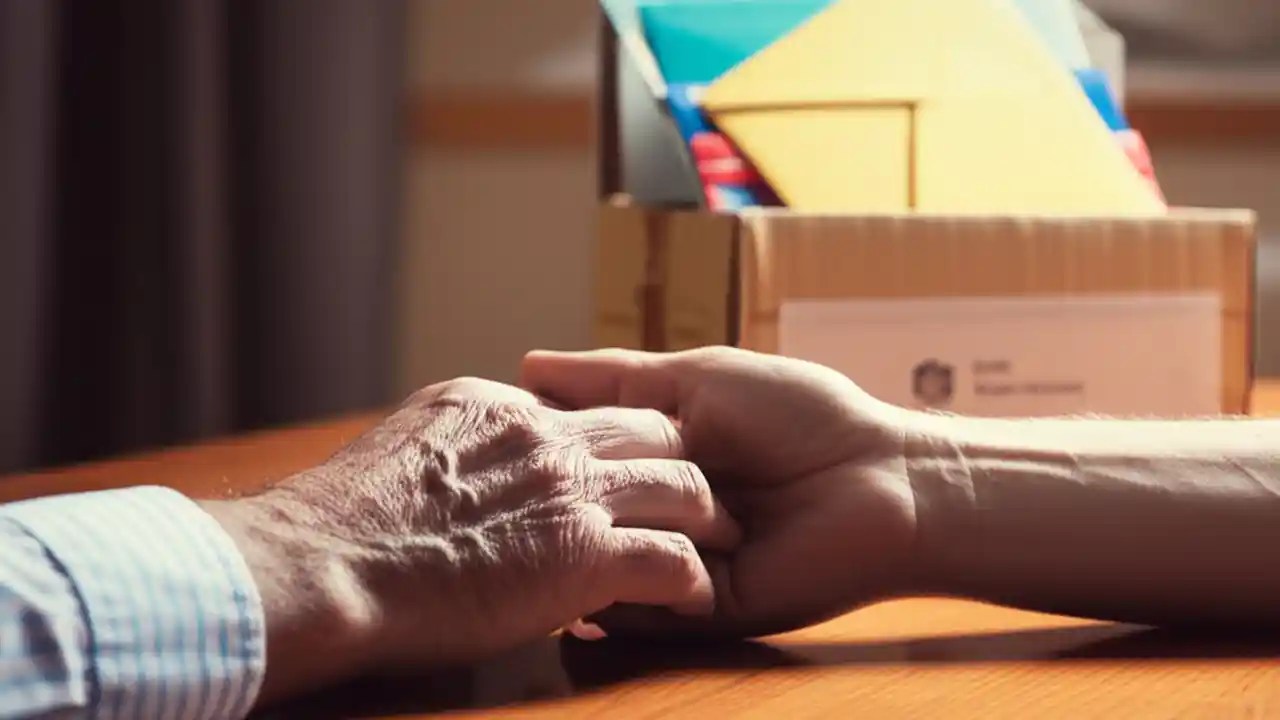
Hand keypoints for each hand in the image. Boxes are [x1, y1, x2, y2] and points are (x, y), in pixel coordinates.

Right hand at [202, 377, 738, 702]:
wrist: (324, 562)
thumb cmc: (339, 521)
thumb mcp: (401, 445)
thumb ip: (452, 442)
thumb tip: (461, 458)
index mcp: (499, 406)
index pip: (586, 411)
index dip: (617, 440)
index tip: (631, 466)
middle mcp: (546, 436)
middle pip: (652, 433)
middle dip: (685, 460)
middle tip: (708, 493)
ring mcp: (570, 491)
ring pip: (681, 486)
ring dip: (709, 517)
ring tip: (725, 541)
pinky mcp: (583, 554)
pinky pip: (670, 560)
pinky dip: (690, 578)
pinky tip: (694, 595)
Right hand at [520, 347, 918, 638]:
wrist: (877, 476)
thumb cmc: (798, 415)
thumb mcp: (697, 380)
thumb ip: (616, 380)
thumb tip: (528, 367)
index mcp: (660, 454)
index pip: (580, 459)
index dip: (540, 452)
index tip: (490, 443)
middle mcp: (663, 509)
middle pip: (585, 515)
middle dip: (545, 510)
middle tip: (489, 505)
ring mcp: (682, 560)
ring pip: (607, 563)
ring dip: (575, 552)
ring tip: (522, 548)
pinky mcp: (705, 606)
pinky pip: (647, 607)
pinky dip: (616, 598)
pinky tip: (573, 590)